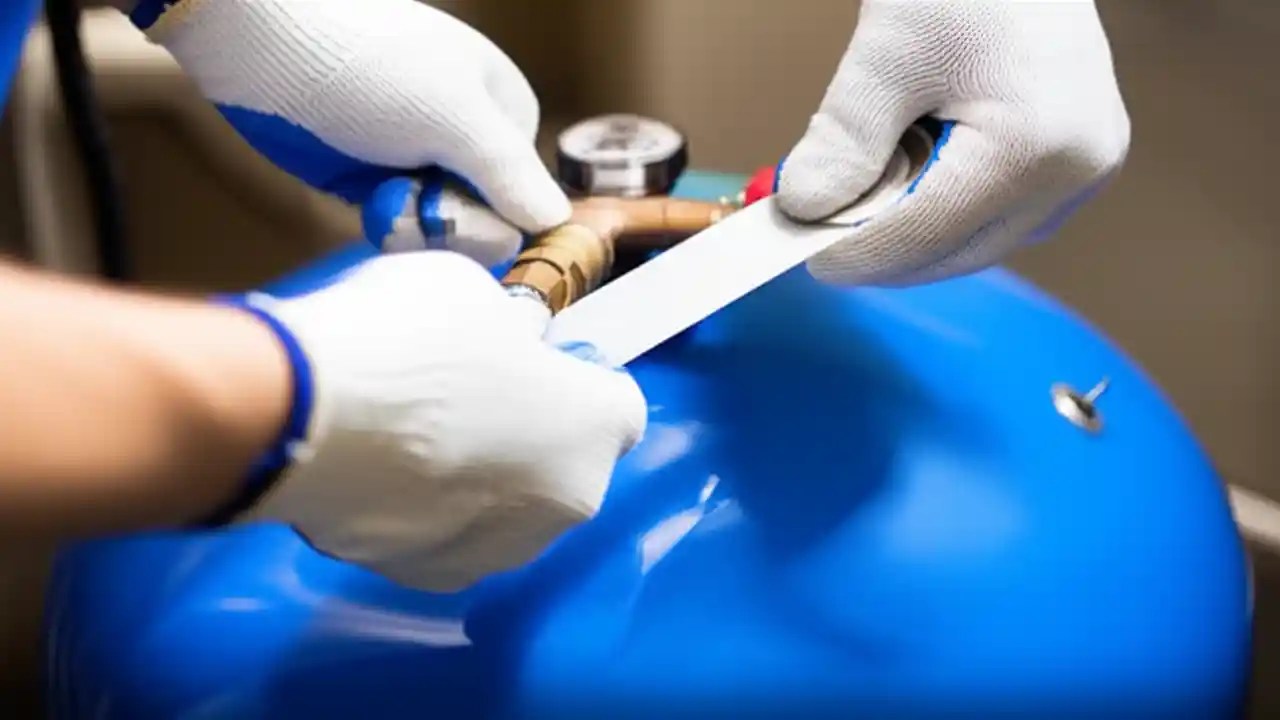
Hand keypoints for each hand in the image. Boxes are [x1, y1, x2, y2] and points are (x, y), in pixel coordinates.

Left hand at [135, 0, 569, 266]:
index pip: (526, 196)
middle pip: (483, 217)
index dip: (498, 216)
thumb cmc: (368, 67)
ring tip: (378, 194)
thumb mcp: (454, 118)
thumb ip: (510, 174)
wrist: (261, 44)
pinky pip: (397, 223)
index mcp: (502, 108)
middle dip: (447, 220)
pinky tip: (363, 203)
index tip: (461, 207)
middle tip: (410, 194)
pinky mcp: (371, 175)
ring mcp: (417, 155)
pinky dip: (383, 222)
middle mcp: (465, 134)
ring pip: (438, 226)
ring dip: (410, 223)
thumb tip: (557, 219)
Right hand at [229, 252, 646, 591]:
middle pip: (562, 463)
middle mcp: (563, 506)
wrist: (303, 414)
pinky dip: (422, 507)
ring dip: (478, 476)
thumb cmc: (409, 339)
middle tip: (469, 388)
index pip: (618, 405)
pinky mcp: (426, 576)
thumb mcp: (474, 291)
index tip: (539, 357)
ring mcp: (494, 552)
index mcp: (595, 430)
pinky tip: (379, 466)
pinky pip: (442, 534)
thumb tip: (502, 342)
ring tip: (414, 429)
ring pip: (504, 509)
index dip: (579, 375)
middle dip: (530, 429)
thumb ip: (506, 327)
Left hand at [777, 0, 1130, 285]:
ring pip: (975, 244)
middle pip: (954, 253)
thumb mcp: (887, 57)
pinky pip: (998, 220)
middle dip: (882, 250)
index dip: (856, 254)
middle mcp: (1077, 172)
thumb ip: (845, 141)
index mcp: (1035, 146)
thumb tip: (804, 209)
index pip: (925, 236)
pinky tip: (909, 179)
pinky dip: (945, 214)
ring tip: (864, 196)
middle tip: (819, 235)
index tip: (802, 255)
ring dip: (912, 234)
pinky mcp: (1079, 169)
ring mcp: (1086, 174)